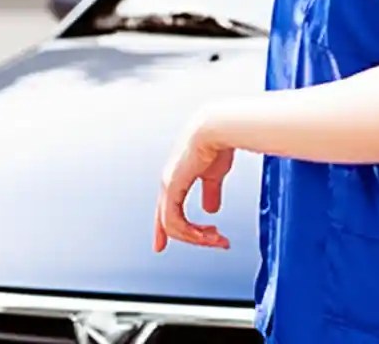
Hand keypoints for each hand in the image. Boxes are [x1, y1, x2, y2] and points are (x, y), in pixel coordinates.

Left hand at [153, 113, 234, 252]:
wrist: (216, 130)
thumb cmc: (216, 146)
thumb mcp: (214, 174)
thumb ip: (211, 191)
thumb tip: (211, 209)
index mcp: (175, 180)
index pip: (165, 210)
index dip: (163, 230)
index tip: (160, 247)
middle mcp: (168, 183)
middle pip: (168, 222)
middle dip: (192, 238)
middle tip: (218, 243)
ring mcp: (168, 185)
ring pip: (172, 225)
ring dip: (197, 238)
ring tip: (218, 239)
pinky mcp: (172, 186)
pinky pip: (174, 220)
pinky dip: (191, 232)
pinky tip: (207, 234)